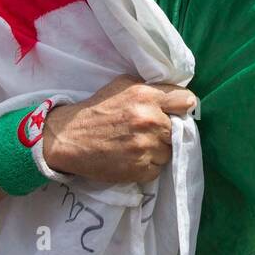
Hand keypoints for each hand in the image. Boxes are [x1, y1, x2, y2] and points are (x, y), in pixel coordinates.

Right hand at [42, 76, 198, 183]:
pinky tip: (134, 157)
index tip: (178, 110)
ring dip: (161, 149)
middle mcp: (149, 120)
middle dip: (171, 129)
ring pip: (171, 151)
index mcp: (146, 96)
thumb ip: (151, 88)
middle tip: (156, 131)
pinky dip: (150, 165)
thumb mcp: (123, 85)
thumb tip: (177, 95)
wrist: (69, 138)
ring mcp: (146, 146)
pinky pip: (159, 168)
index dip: (182, 106)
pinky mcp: (141, 169)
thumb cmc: (97, 109)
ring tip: (141, 145)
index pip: (185, 100)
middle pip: (181, 128)